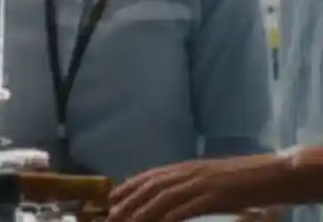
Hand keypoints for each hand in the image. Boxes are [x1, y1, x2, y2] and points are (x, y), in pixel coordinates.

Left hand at [106, 153, 287, 221]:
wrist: (271, 173)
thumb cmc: (242, 177)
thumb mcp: (209, 176)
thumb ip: (188, 181)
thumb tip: (169, 191)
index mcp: (186, 167)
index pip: (150, 176)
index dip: (129, 186)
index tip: (112, 198)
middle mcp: (189, 173)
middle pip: (151, 188)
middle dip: (129, 202)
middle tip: (111, 215)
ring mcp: (201, 184)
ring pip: (163, 198)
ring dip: (143, 211)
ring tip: (127, 221)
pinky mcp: (215, 197)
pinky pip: (187, 208)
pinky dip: (171, 216)